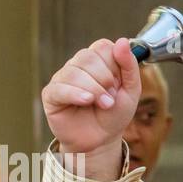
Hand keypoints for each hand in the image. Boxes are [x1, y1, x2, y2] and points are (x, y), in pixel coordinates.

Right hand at [41, 37, 140, 160]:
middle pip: (87, 56)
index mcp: (96, 61)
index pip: (103, 47)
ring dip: (94, 90)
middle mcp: (77, 65)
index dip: (114, 65)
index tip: (118, 84)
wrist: (102, 140)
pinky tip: (86, 102)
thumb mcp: (131, 91)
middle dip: (104, 79)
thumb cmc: (114, 114)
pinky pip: (60, 88)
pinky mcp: (51, 95)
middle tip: (111, 98)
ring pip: (74, 72)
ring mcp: (62, 78)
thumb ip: (130, 66)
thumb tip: (123, 41)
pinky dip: (76, 94)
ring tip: (104, 105)